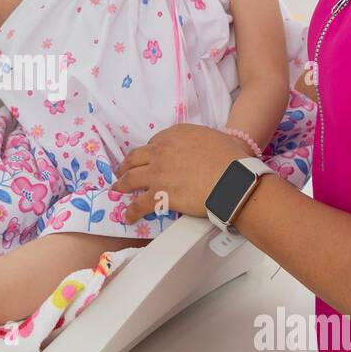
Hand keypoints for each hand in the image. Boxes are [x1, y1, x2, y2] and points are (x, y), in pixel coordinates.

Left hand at [111, 124, 254, 223]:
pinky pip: (139, 204)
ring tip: (117, 189)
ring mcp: (157, 173)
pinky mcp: (158, 195)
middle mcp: (161, 151)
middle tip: (122, 170)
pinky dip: (131, 212)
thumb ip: (199, 140)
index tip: (148, 158)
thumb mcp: (213, 137)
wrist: (232, 180)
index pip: (154, 142)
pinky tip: (128, 217)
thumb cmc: (231, 159)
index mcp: (175, 134)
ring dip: (121, 184)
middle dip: (127, 164)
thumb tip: (200, 146)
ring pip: (130, 178)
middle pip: (136, 157)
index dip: (150, 152)